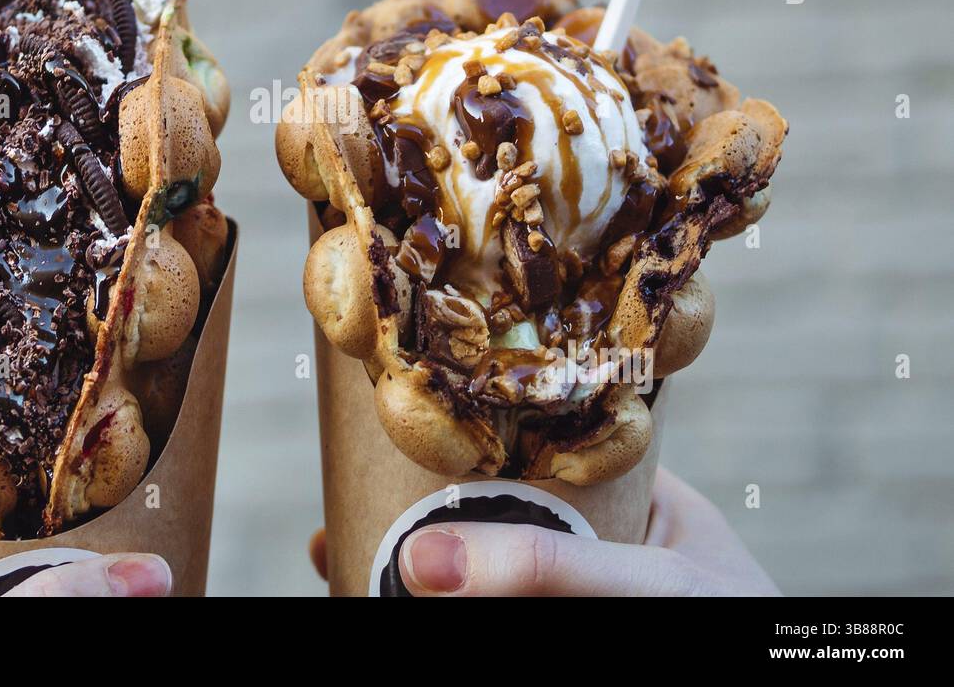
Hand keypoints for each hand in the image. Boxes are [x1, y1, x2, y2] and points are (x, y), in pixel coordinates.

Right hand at [310, 466, 778, 595]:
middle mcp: (598, 545)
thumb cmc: (738, 625)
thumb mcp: (648, 580)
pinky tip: (388, 597)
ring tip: (339, 560)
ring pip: (483, 577)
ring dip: (414, 571)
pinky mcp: (558, 627)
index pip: (527, 449)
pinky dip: (440, 607)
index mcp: (629, 496)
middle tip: (336, 525)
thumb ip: (549, 563)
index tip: (381, 453)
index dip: (452, 448)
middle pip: (486, 520)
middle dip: (412, 522)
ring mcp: (579, 596)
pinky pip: (493, 612)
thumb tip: (424, 558)